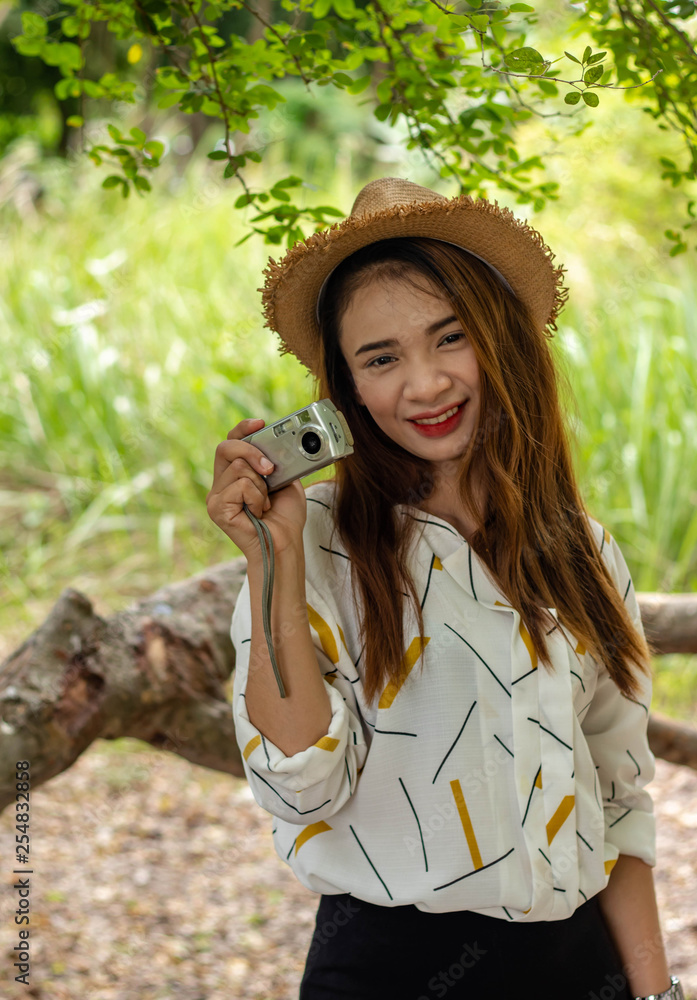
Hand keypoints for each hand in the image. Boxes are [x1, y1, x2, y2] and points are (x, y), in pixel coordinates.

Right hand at [206, 418, 306, 558]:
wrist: (285, 544)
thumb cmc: (285, 516)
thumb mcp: (286, 479)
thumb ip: (275, 459)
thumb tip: (275, 441)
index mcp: (235, 474)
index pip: (231, 442)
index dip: (242, 429)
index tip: (260, 422)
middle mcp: (222, 484)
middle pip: (226, 448)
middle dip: (251, 452)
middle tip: (270, 469)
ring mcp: (216, 496)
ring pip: (237, 468)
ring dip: (261, 485)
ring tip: (265, 503)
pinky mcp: (216, 508)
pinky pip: (240, 486)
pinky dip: (257, 497)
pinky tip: (259, 512)